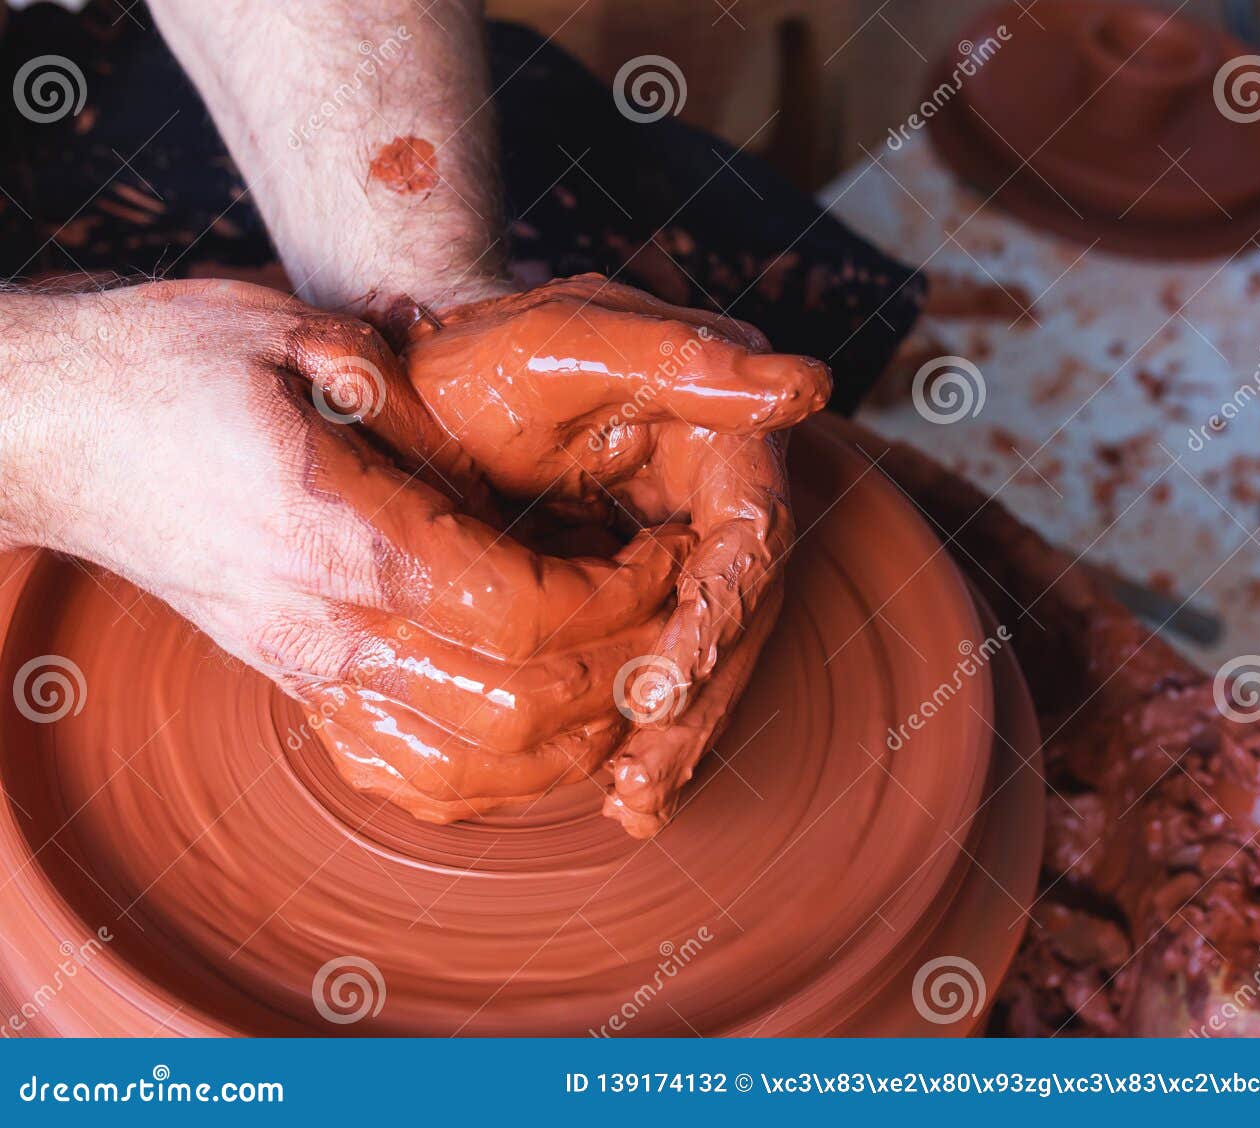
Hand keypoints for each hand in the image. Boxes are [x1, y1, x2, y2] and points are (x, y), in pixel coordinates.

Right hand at [0, 279, 692, 820]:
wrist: (49, 429)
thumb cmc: (164, 367)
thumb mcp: (291, 331)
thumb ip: (402, 393)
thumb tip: (494, 449)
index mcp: (344, 537)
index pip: (523, 614)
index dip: (616, 600)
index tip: (663, 559)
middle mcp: (328, 628)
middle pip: (517, 709)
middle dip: (620, 676)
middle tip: (671, 621)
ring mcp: (307, 672)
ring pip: (470, 768)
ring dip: (573, 743)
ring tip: (629, 680)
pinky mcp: (294, 687)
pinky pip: (404, 776)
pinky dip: (493, 780)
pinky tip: (541, 738)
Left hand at [392, 274, 830, 833]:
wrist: (423, 394)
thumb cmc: (486, 359)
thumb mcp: (566, 341)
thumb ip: (682, 355)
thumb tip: (809, 387)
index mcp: (725, 439)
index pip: (749, 538)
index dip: (720, 612)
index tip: (673, 678)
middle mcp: (717, 505)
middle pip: (735, 617)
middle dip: (695, 701)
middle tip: (646, 774)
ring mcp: (683, 557)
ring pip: (701, 657)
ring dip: (675, 732)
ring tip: (634, 800)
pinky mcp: (641, 601)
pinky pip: (657, 670)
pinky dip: (641, 729)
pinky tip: (619, 790)